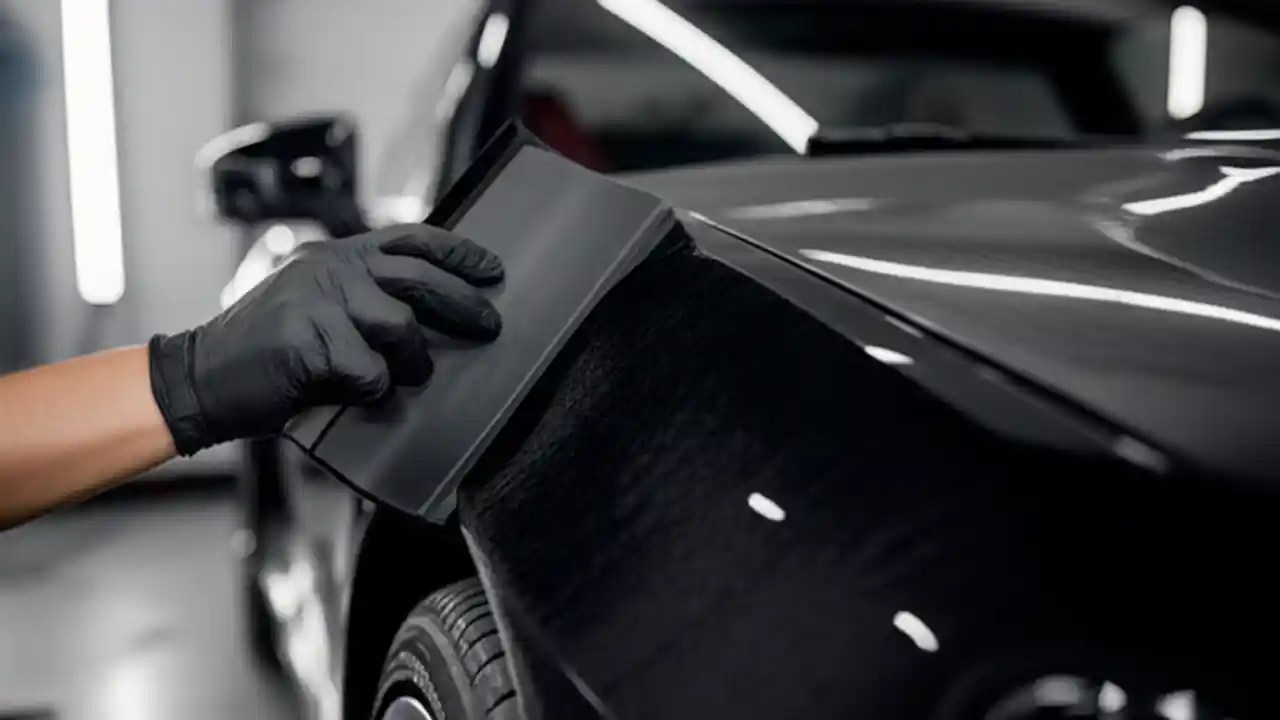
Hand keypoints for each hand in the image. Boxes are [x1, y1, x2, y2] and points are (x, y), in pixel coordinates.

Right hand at [148, 224, 503, 454]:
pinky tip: (356, 393)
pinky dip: (373, 389)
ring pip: (399, 326)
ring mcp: (316, 299)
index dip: (458, 251)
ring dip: (414, 359)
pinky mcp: (306, 339)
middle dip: (464, 304)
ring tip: (410, 374)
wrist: (200, 378)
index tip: (493, 270)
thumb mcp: (316, 305)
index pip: (411, 239)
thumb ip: (363, 296)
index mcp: (335, 254)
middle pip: (419, 279)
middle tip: (490, 326)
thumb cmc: (267, 353)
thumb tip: (433, 312)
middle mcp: (329, 267)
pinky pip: (369, 370)